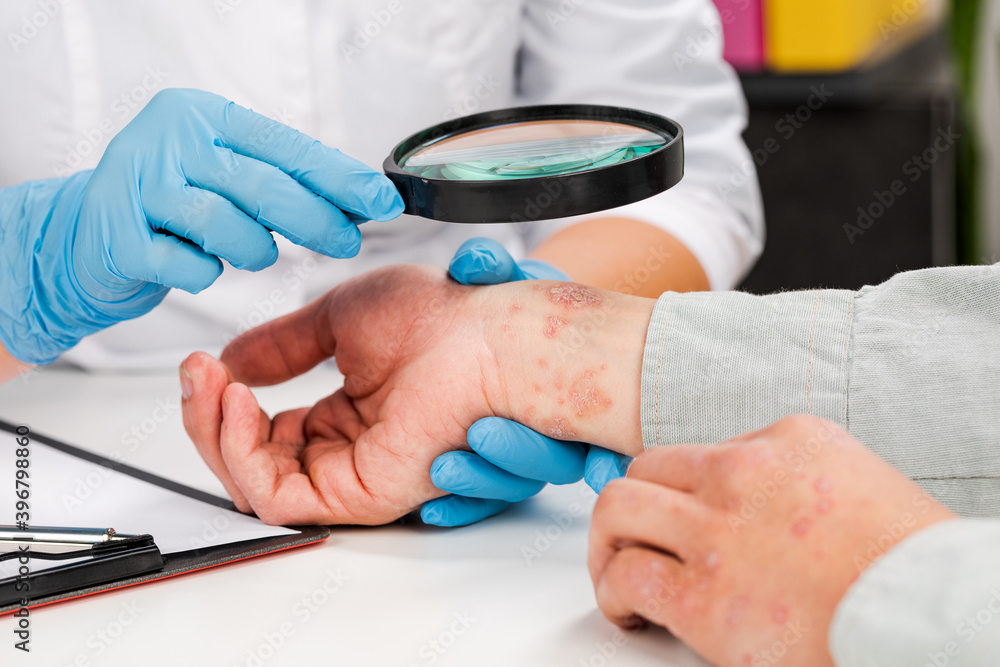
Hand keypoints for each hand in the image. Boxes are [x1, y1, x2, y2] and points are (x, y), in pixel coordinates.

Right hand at [0, 88, 401, 364]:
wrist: (85, 233)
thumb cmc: (173, 202)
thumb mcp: (223, 172)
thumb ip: (279, 177)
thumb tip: (357, 198)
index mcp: (203, 116)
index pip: (287, 147)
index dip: (339, 178)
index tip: (382, 201)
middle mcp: (169, 141)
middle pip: (263, 186)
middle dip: (316, 220)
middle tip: (346, 241)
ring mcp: (138, 186)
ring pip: (228, 226)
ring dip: (254, 250)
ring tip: (252, 252)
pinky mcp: (118, 237)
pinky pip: (190, 267)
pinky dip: (205, 273)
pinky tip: (199, 264)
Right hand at [182, 263, 649, 524]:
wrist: (491, 329)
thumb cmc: (443, 316)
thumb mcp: (340, 319)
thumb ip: (281, 346)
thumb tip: (230, 361)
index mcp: (350, 414)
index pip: (265, 431)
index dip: (222, 400)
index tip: (201, 362)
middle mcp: (351, 449)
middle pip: (251, 462)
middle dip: (207, 418)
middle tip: (195, 373)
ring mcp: (356, 474)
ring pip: (254, 484)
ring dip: (215, 432)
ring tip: (211, 383)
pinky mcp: (363, 494)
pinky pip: (277, 498)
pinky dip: (240, 455)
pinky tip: (238, 405)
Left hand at [589, 415, 955, 666]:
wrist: (936, 618)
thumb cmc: (912, 568)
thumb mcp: (860, 483)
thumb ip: (797, 479)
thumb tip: (758, 502)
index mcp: (787, 440)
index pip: (702, 450)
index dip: (684, 491)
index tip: (680, 515)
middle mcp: (743, 474)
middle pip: (645, 470)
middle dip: (630, 506)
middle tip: (631, 537)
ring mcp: (719, 531)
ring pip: (618, 510)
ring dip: (608, 543)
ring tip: (618, 569)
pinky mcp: (704, 596)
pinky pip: (627, 575)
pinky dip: (614, 592)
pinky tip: (630, 610)